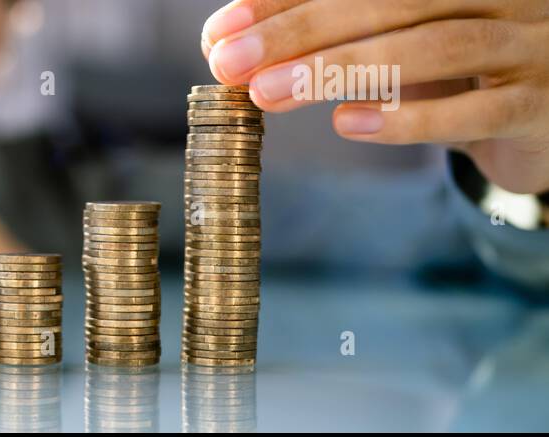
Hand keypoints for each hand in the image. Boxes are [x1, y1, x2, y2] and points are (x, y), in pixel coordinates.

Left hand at [202, 0, 548, 193]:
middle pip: (394, 1)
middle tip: (231, 63)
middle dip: (301, 31)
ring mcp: (531, 44)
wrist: (545, 119)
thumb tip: (224, 42)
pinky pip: (476, 110)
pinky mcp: (540, 105)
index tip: (219, 31)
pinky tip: (348, 123)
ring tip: (269, 93)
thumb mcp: (392, 36)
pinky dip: (408, 119)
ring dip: (341, 69)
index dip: (284, 0)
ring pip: (434, 47)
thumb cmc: (454, 70)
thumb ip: (324, 31)